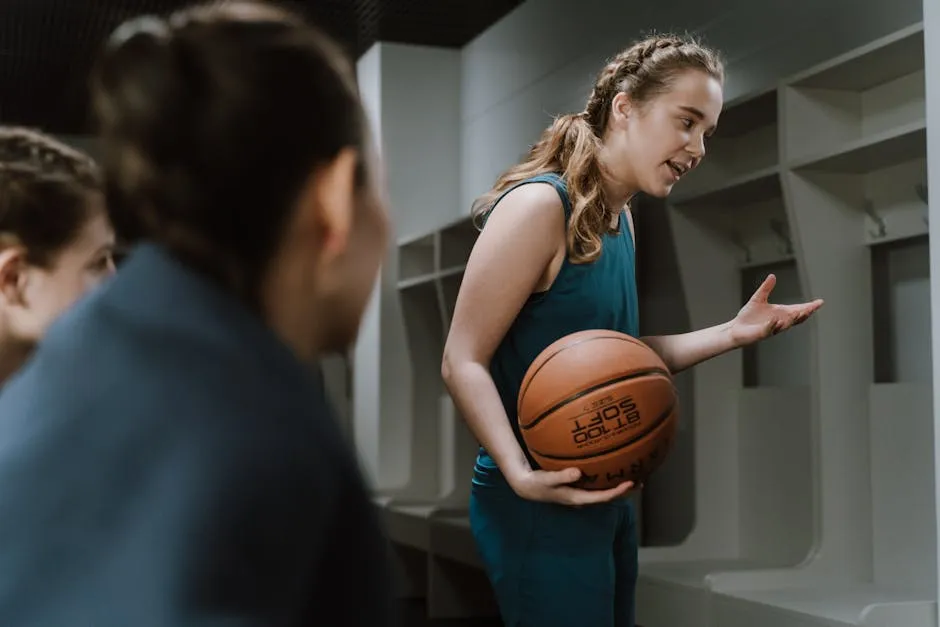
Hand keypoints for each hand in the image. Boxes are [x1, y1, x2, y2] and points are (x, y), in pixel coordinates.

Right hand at [507, 466, 635, 506]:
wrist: (528, 487)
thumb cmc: (538, 483)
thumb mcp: (547, 480)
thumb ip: (561, 476)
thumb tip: (578, 473)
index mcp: (578, 498)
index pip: (603, 498)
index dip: (618, 492)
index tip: (630, 482)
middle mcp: (582, 498)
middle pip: (609, 497)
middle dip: (625, 490)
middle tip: (641, 480)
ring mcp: (581, 494)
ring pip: (604, 492)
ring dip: (618, 486)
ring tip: (633, 474)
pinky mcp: (578, 489)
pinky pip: (597, 485)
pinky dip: (607, 479)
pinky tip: (611, 468)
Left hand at [731, 274, 823, 347]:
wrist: (736, 328)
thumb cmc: (748, 316)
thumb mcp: (758, 298)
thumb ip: (766, 288)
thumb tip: (772, 276)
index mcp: (781, 313)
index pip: (798, 309)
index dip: (809, 306)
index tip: (820, 302)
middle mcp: (779, 321)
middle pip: (796, 318)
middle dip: (805, 313)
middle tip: (813, 308)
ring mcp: (772, 328)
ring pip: (785, 325)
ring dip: (792, 319)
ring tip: (799, 313)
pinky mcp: (762, 333)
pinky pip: (769, 329)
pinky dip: (773, 325)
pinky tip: (776, 320)